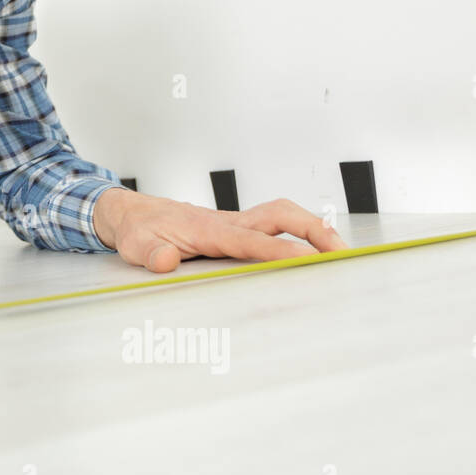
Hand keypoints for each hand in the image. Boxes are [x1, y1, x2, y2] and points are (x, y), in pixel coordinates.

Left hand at [94, 189, 348, 272]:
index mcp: (209, 229)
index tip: (307, 260)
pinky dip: (301, 233)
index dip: (279, 250)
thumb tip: (167, 260)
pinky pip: (276, 227)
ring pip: (283, 217)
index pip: (251, 240)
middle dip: (314, 230)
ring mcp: (236, 224)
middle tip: (341, 254)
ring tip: (340, 254)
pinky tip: (316, 251)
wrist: (134, 214)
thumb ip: (152, 254)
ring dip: (314, 230)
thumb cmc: (139, 229)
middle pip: (280, 215)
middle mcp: (229, 222)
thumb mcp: (136, 245)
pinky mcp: (238, 230)